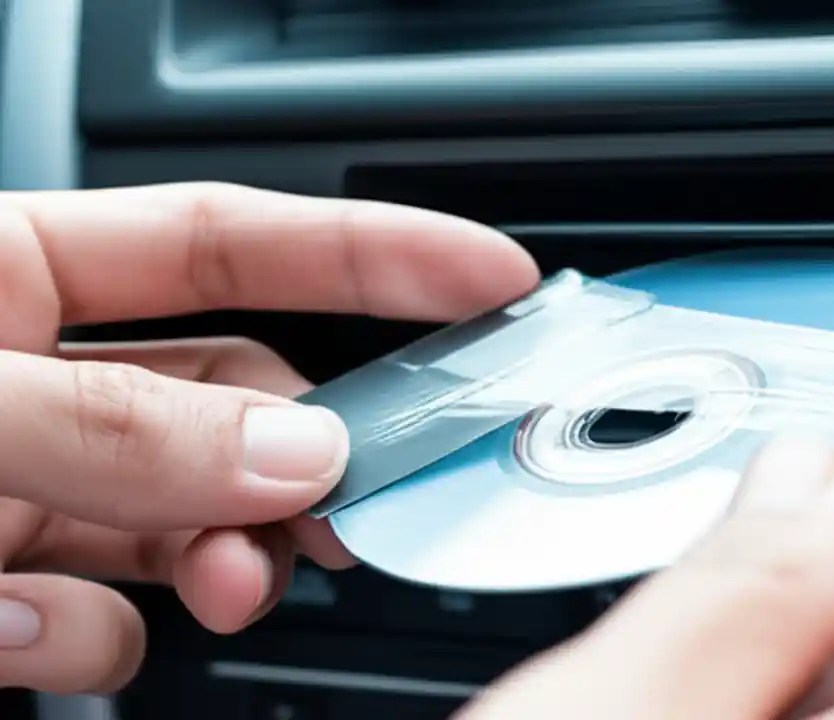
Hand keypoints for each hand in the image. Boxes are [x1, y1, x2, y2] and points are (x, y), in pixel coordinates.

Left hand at [0, 183, 538, 693]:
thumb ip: (117, 427)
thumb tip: (294, 453)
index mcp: (8, 277)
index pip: (227, 242)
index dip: (368, 253)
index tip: (487, 279)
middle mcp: (29, 382)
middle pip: (234, 404)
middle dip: (308, 458)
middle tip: (353, 504)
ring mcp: (20, 489)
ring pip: (189, 520)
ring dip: (226, 563)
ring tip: (223, 590)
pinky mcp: (5, 590)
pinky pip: (99, 620)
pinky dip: (87, 642)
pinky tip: (19, 637)